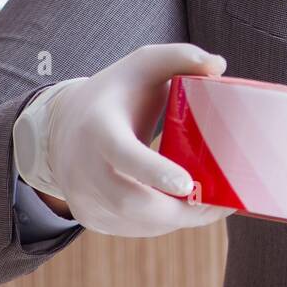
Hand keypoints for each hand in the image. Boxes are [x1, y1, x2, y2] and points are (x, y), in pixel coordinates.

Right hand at [13, 43, 233, 237]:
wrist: (64, 126)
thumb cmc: (118, 92)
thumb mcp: (143, 64)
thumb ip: (180, 57)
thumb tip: (219, 65)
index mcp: (99, 128)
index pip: (123, 155)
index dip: (153, 172)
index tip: (188, 184)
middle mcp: (84, 168)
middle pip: (132, 201)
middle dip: (181, 209)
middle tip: (222, 202)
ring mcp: (84, 197)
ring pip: (136, 222)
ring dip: (179, 219)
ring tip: (214, 206)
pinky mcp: (91, 218)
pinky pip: (134, 229)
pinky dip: (164, 223)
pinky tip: (187, 210)